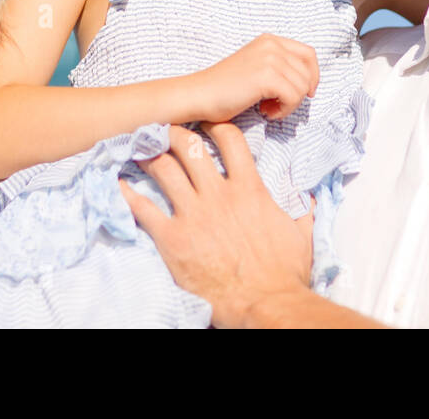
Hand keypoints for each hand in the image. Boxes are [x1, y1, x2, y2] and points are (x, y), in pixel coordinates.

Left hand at [121, 122, 314, 328]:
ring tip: (138, 148)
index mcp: (249, 189)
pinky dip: (127, 193)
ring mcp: (193, 215)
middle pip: (188, 146)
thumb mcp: (301, 234)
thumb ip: (302, 209)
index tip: (204, 124)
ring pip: (164, 169)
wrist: (266, 303)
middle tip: (162, 128)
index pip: (229, 140)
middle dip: (173, 132)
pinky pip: (142, 208)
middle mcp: (218, 194)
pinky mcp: (173, 239)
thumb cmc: (284, 272)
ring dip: (149, 155)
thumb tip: (311, 196)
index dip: (214, 126)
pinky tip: (118, 183)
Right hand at [188, 34, 318, 121]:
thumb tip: (308, 83)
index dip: (312, 76)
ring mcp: (269, 59)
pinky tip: (265, 112)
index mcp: (269, 40)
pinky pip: (293, 98)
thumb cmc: (224, 88)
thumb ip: (278, 66)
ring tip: (267, 109)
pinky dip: (283, 111)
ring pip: (303, 87)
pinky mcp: (266, 76)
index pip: (309, 54)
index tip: (304, 93)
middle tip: (276, 104)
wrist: (198, 95)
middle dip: (299, 94)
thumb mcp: (255, 67)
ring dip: (289, 105)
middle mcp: (271, 44)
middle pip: (308, 72)